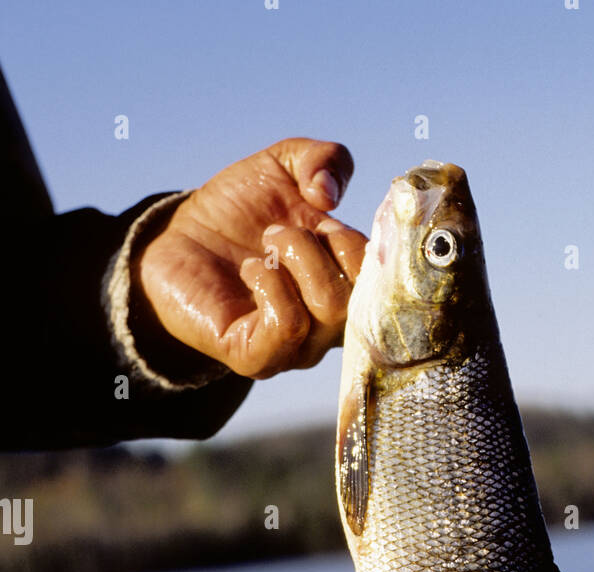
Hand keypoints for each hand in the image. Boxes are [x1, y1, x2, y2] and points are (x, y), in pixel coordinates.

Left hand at [137, 138, 366, 378]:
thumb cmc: (238, 211)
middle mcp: (328, 328)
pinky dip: (271, 285)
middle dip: (317, 247)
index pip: (383, 282)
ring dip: (295, 258)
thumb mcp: (284, 167)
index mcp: (347, 289)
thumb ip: (323, 160)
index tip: (318, 215)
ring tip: (262, 247)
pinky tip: (249, 270)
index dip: (354, 241)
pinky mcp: (258, 358)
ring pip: (329, 309)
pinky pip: (288, 326)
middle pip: (357, 296)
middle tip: (276, 232)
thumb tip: (329, 193)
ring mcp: (297, 348)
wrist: (178, 239)